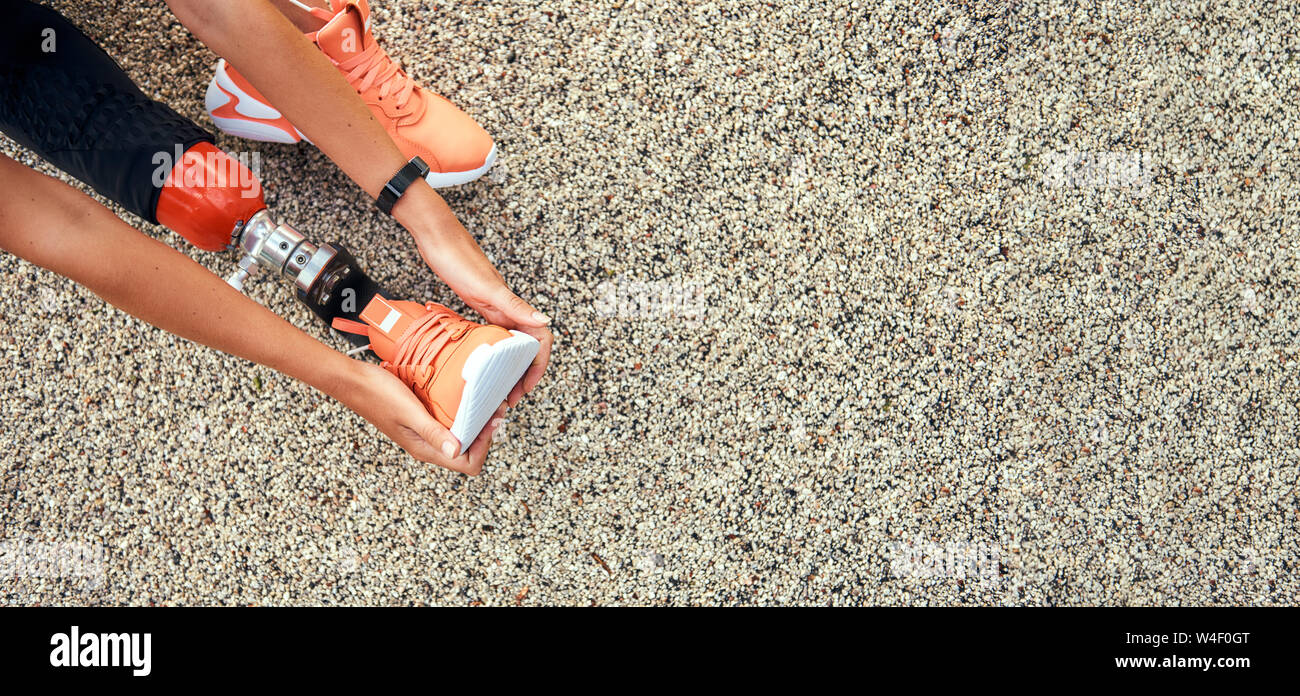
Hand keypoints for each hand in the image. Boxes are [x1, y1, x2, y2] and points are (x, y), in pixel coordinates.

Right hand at [341, 361, 505, 474]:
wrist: (353, 381)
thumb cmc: (377, 393)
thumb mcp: (408, 411)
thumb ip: (432, 432)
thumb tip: (457, 451)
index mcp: (425, 449)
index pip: (467, 464)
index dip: (484, 446)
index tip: (489, 420)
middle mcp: (427, 446)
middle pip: (468, 453)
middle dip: (485, 434)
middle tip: (494, 408)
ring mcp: (424, 434)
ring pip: (460, 439)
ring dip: (476, 424)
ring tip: (485, 401)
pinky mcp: (422, 421)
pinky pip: (450, 425)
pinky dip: (463, 415)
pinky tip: (467, 399)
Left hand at [412, 227, 553, 407]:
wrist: (436, 237)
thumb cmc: (459, 259)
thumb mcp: (487, 287)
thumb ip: (515, 305)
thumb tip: (545, 321)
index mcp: (512, 306)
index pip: (539, 341)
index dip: (536, 367)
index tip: (525, 387)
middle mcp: (507, 308)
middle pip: (526, 347)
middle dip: (523, 374)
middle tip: (510, 396)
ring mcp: (493, 307)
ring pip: (510, 343)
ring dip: (509, 366)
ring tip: (498, 387)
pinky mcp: (479, 305)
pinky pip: (493, 335)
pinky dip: (492, 352)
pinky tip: (481, 362)